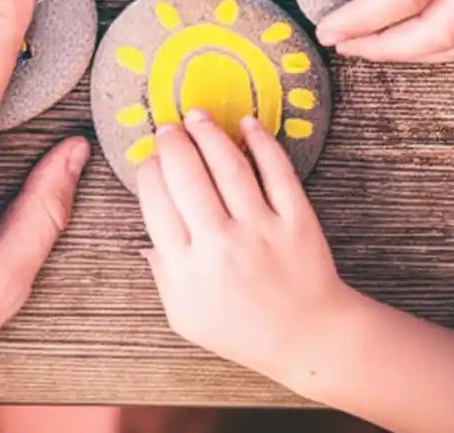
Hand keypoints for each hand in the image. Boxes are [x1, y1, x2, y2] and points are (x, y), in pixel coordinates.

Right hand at [135, 112, 453, 431]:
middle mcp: (220, 243)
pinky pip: (276, 171)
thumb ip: (162, 275)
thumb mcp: (185, 316)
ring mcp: (260, 229)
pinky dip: (261, 141)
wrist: (307, 337)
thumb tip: (147, 239)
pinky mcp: (296, 219)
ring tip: (196, 116)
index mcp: (186, 267)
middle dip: (172, 143)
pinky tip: (247, 124)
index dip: (149, 170)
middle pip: (186, 175)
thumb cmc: (242, 330)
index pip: (156, 201)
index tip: (149, 159)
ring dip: (208, 133)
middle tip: (167, 129)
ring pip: (228, 166)